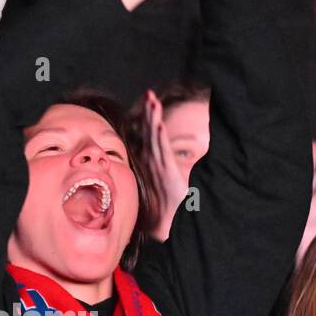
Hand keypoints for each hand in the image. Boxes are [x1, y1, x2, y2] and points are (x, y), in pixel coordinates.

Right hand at [143, 90, 190, 239]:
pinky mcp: (166, 172)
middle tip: (149, 93)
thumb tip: (164, 157)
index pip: (149, 133)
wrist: (164, 222)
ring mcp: (158, 166)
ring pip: (154, 137)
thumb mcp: (164, 179)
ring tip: (153, 101)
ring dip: (153, 119)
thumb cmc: (164, 202)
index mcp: (151, 160)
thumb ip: (163, 167)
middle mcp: (152, 161)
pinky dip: (159, 137)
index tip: (150, 100)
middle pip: (149, 131)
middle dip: (149, 111)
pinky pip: (161, 151)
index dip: (149, 116)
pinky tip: (158, 123)